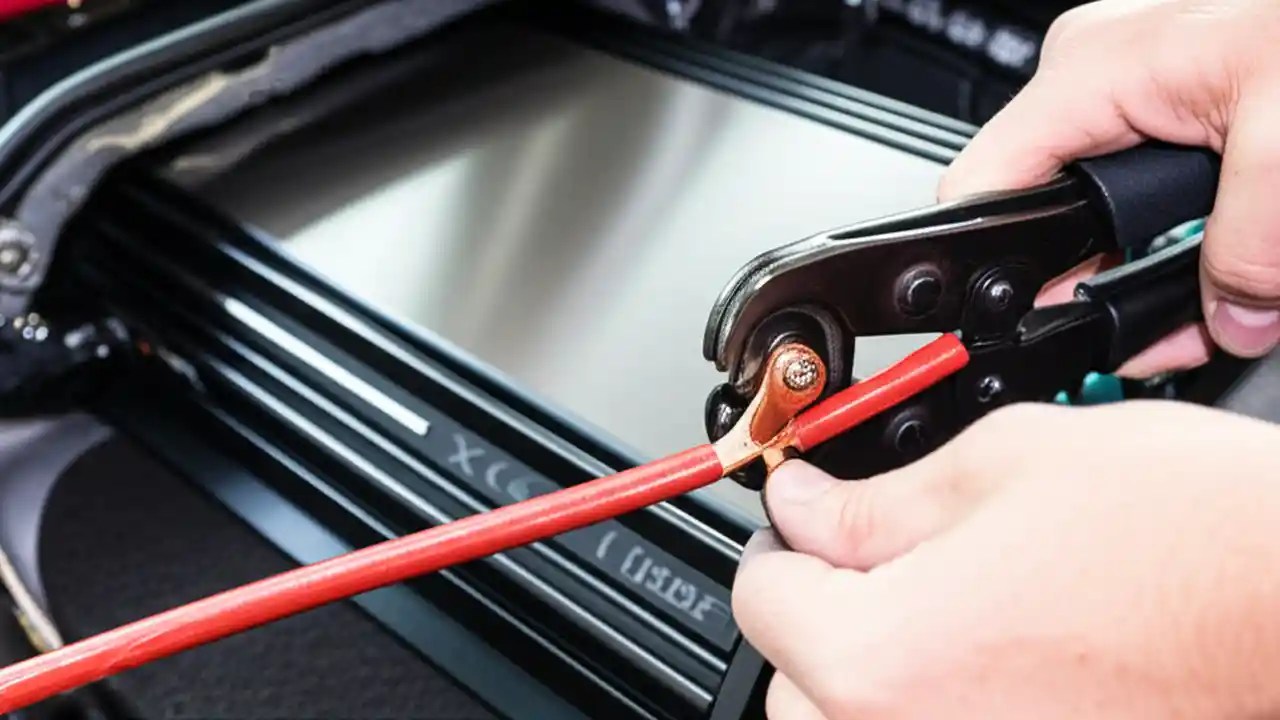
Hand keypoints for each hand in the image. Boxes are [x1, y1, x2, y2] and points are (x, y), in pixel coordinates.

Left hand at [733, 401, 1279, 718]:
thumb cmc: (1183, 533)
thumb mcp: (996, 466)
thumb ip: (869, 503)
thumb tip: (801, 506)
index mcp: (881, 658)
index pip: (760, 599)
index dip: (781, 539)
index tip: (806, 517)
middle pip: (794, 684)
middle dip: (820, 612)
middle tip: (877, 558)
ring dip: (869, 672)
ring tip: (944, 610)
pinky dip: (934, 705)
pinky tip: (990, 656)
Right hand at [940, 0, 1279, 374]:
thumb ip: (1250, 249)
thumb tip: (1230, 319)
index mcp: (1094, 69)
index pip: (982, 186)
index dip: (993, 270)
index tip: (1023, 325)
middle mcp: (1098, 73)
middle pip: (1049, 213)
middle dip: (1104, 285)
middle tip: (1161, 335)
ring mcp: (1134, 88)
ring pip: (1106, 213)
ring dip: (1159, 273)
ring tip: (1221, 307)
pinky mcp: (1175, 104)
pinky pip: (1150, 195)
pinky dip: (1189, 243)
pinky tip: (1228, 273)